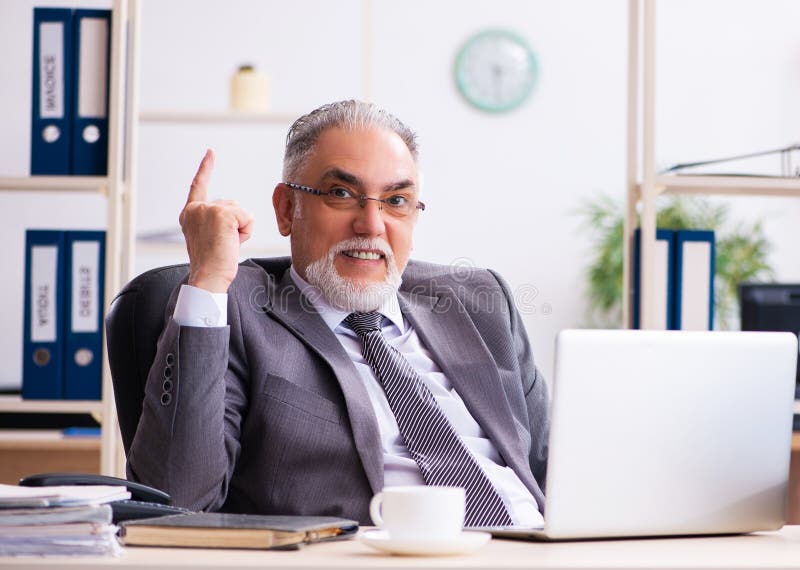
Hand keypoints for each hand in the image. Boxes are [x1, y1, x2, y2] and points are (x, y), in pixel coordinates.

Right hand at [179, 149, 253, 292]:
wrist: (208, 276)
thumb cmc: (211, 264)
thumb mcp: (209, 237)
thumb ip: (215, 222)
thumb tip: (235, 218)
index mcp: (189, 213)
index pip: (198, 185)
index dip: (206, 168)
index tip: (211, 152)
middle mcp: (195, 209)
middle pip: (232, 205)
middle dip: (235, 225)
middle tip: (222, 245)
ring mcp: (208, 209)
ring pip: (240, 212)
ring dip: (240, 230)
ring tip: (225, 245)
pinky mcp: (222, 214)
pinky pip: (247, 218)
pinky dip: (245, 232)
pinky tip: (232, 243)